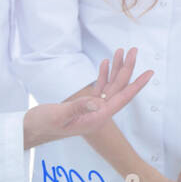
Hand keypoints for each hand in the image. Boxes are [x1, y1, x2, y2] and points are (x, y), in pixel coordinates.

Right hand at [23, 48, 153, 148]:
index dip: (137, 85)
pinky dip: (103, 74)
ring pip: (110, 85)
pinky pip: (99, 87)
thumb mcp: (60, 116)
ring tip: (122, 51)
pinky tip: (106, 63)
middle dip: (127, 69)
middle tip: (134, 51)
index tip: (149, 73)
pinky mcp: (84, 104)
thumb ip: (79, 108)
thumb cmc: (43, 125)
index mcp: (97, 117)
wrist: (30, 130)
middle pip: (118, 88)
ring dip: (116, 68)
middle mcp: (98, 112)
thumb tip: (98, 103)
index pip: (123, 98)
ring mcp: (92, 108)